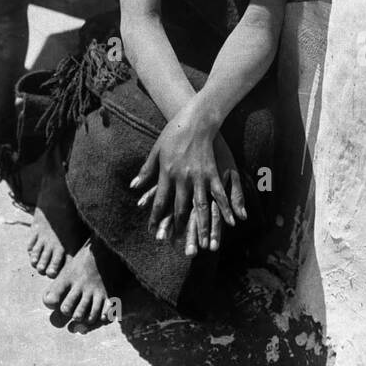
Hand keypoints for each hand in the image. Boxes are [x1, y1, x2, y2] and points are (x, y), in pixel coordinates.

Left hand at [130, 105, 246, 245]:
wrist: (195, 119)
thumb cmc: (173, 133)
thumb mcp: (156, 150)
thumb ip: (146, 170)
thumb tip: (134, 186)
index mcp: (167, 173)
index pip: (160, 201)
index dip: (156, 217)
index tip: (154, 232)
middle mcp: (182, 178)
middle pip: (180, 208)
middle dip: (178, 228)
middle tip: (178, 246)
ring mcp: (199, 176)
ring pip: (199, 206)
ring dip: (201, 226)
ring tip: (204, 244)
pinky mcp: (213, 172)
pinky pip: (219, 194)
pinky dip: (225, 209)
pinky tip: (231, 222)